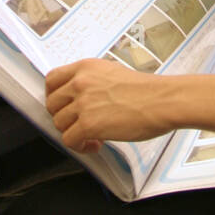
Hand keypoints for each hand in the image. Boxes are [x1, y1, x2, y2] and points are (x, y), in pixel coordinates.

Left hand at [46, 59, 170, 152]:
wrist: (163, 101)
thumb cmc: (147, 90)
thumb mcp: (112, 73)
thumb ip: (92, 81)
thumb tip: (81, 97)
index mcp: (86, 67)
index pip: (52, 79)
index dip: (54, 95)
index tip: (61, 105)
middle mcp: (80, 82)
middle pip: (51, 103)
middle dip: (63, 117)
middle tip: (78, 123)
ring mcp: (83, 103)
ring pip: (59, 123)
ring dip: (73, 133)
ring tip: (92, 136)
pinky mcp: (88, 124)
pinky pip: (69, 140)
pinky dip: (80, 146)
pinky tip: (96, 144)